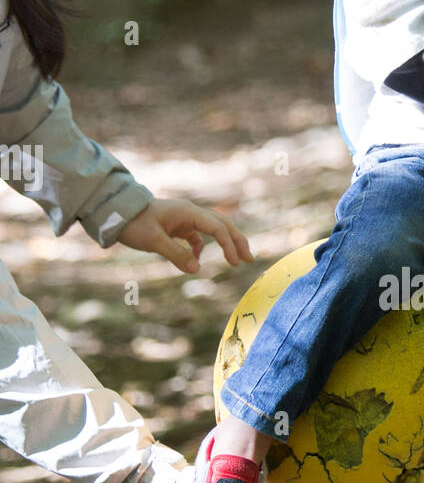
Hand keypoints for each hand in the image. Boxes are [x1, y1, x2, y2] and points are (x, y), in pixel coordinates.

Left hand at [116, 198, 253, 272]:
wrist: (115, 212)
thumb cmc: (133, 223)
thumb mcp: (153, 241)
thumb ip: (176, 254)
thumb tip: (197, 269)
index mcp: (188, 212)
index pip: (217, 228)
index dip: (229, 245)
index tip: (234, 263)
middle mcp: (190, 213)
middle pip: (222, 224)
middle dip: (237, 241)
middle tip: (249, 259)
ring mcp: (184, 218)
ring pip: (213, 229)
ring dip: (225, 243)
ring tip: (235, 260)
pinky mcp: (177, 225)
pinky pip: (197, 236)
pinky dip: (202, 247)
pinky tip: (197, 260)